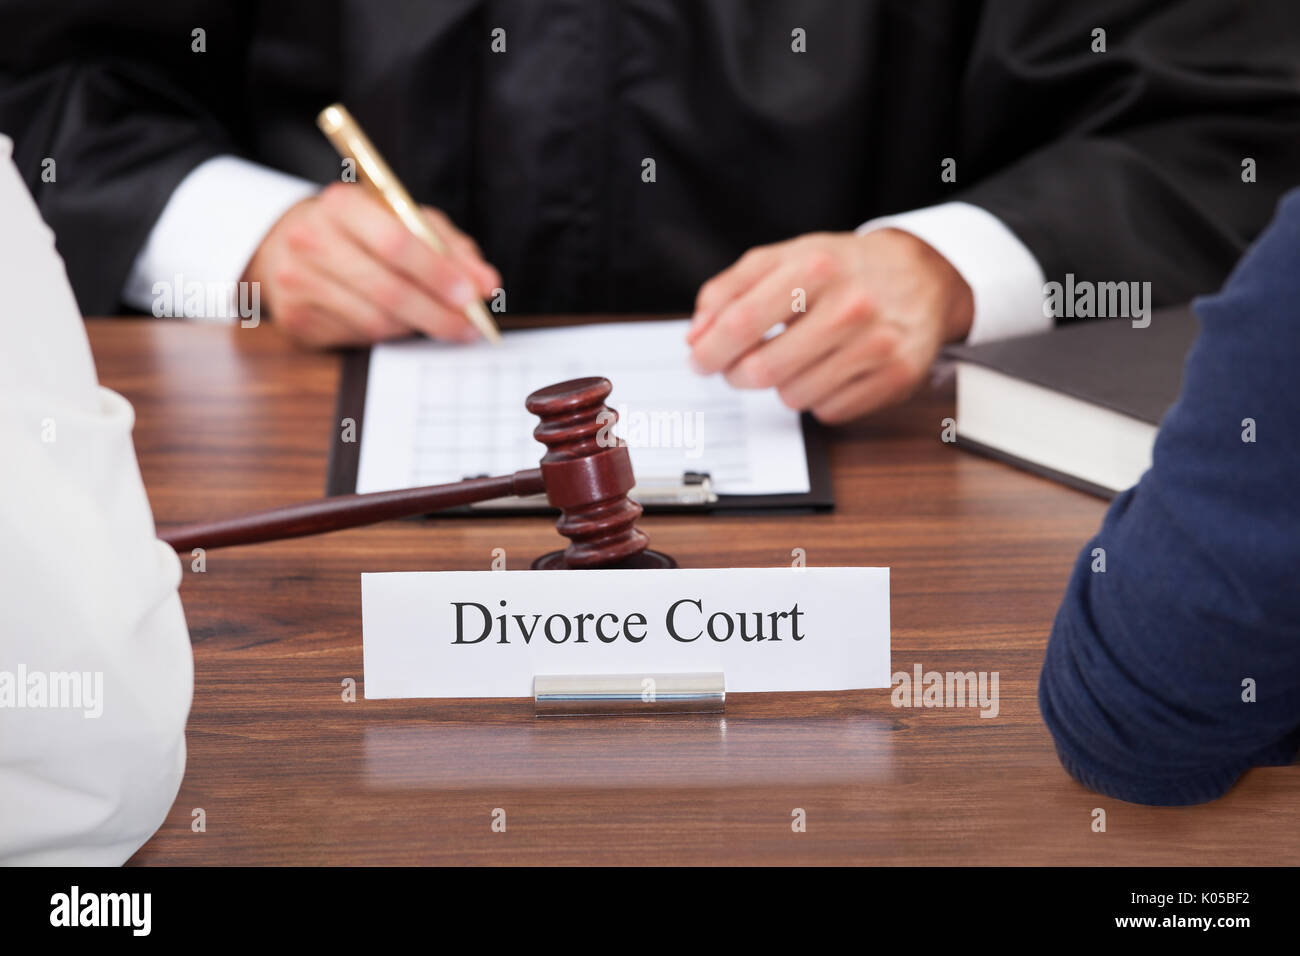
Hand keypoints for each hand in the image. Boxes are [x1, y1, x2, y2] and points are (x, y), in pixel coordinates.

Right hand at [242, 183, 501, 346]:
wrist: (285, 247)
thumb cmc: (359, 232)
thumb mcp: (404, 221)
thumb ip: (449, 248)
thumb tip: (486, 285)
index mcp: (342, 204)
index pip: (396, 241)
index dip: (437, 272)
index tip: (471, 295)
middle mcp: (312, 240)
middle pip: (387, 289)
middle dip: (438, 313)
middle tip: (470, 326)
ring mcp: (298, 282)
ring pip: (377, 320)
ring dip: (418, 328)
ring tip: (443, 324)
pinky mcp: (296, 319)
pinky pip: (359, 337)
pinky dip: (391, 335)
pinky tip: (401, 324)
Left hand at [686, 229, 973, 422]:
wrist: (922, 277)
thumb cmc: (842, 270)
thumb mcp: (784, 259)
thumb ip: (730, 291)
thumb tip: (696, 337)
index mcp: (815, 268)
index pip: (740, 324)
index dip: (709, 351)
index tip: (700, 360)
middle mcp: (850, 306)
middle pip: (762, 369)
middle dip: (738, 374)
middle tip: (739, 367)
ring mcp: (876, 345)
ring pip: (792, 397)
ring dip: (783, 384)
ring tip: (799, 358)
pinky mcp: (895, 378)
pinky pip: (828, 412)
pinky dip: (819, 398)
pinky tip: (831, 369)